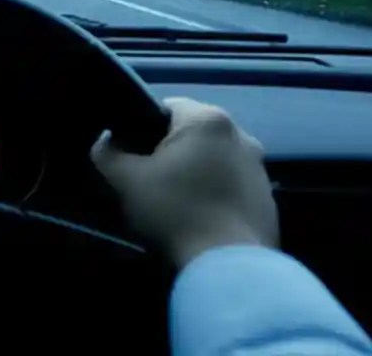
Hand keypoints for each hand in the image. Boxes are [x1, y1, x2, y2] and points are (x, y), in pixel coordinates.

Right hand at [90, 97, 277, 269]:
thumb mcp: (128, 182)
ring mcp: (260, 166)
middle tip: (153, 179)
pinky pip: (234, 183)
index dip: (145, 127)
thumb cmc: (176, 211)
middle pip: (195, 132)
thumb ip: (109, 154)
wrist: (228, 264)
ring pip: (217, 158)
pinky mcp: (268, 196)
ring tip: (179, 201)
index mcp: (207, 120)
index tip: (135, 154)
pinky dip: (218, 192)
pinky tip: (203, 216)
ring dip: (199, 170)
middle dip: (174, 150)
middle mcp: (241, 134)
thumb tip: (103, 142)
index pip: (168, 106)